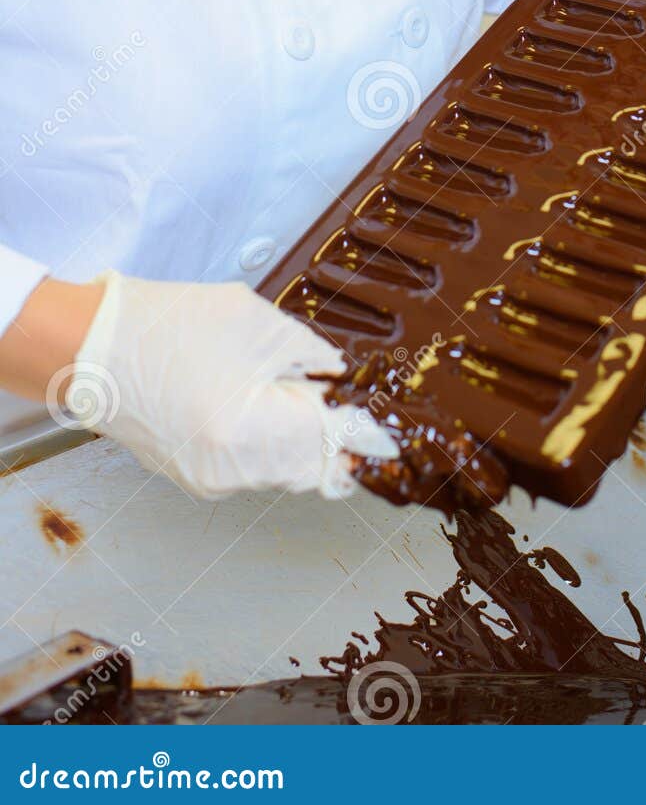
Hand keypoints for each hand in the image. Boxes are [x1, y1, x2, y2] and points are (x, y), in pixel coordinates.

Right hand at [60, 270, 396, 499]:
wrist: (91, 348)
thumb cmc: (167, 326)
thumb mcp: (257, 323)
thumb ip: (312, 357)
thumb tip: (343, 382)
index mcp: (249, 431)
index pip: (331, 441)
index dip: (366, 432)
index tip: (395, 433)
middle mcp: (229, 471)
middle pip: (312, 466)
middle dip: (335, 436)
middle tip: (350, 404)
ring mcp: (209, 481)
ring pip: (284, 470)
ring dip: (304, 440)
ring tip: (299, 394)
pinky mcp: (195, 477)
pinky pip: (253, 469)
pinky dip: (271, 444)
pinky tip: (265, 407)